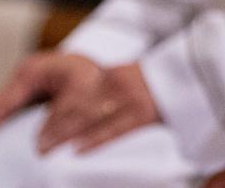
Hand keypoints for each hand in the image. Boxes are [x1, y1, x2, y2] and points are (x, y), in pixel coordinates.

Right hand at [0, 52, 102, 145]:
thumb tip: (41, 148)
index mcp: (33, 73)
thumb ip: (62, 120)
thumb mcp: (82, 94)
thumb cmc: (96, 76)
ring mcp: (28, 80)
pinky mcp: (33, 88)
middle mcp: (26, 74)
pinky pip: (9, 106)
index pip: (1, 104)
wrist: (108, 66)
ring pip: (0, 105)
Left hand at [37, 62, 160, 153]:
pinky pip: (115, 129)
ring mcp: (130, 99)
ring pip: (90, 118)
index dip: (55, 112)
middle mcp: (116, 86)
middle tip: (38, 144)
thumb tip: (78, 107)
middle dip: (55, 127)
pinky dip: (95, 140)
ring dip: (66, 134)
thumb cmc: (155, 82)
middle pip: (77, 108)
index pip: (75, 95)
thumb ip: (107, 88)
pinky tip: (78, 150)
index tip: (40, 128)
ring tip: (48, 148)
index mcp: (111, 75)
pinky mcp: (143, 114)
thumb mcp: (128, 77)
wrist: (186, 73)